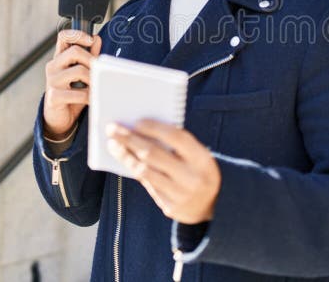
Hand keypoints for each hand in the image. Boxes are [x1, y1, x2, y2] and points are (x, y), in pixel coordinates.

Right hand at [43, 29, 101, 138]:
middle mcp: (53, 66)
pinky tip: (92, 99)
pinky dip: (89, 96)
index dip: (77, 34)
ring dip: (93, 79)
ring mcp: (52, 81)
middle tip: (100, 71)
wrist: (59, 118)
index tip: (91, 40)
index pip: (64, 37)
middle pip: (75, 51)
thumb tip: (96, 39)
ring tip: (97, 86)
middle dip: (92, 60)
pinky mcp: (53, 97)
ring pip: (78, 71)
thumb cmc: (72, 93)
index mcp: (59, 58)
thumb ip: (88, 56)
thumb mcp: (81, 73)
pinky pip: (78, 93)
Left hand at [106, 120, 220, 223]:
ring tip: (113, 144)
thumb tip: (143, 129)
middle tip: (112, 129)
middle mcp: (192, 177)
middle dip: (130, 139)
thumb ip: (177, 145)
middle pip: (154, 154)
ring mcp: (180, 194)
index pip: (176, 138)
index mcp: (202, 159)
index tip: (136, 122)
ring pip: (145, 171)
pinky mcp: (170, 207)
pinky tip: (125, 160)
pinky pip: (147, 184)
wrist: (215, 206)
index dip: (155, 128)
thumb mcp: (198, 156)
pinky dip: (134, 170)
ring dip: (126, 156)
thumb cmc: (199, 171)